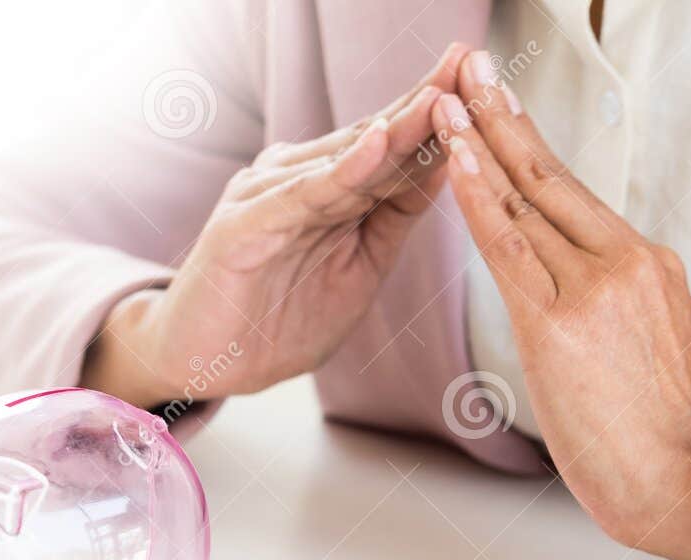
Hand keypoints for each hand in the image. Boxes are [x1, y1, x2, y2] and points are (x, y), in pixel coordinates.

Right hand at [83, 44, 467, 407]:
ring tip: (439, 96)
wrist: (206, 366)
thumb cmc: (277, 320)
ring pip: (343, 159)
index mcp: (328, 190)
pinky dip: (339, 171)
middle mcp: (296, 179)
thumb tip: (447, 167)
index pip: (392, 148)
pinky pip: (300, 196)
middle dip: (422, 102)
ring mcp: (268, 197)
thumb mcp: (358, 269)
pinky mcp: (243, 226)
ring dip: (394, 127)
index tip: (484, 84)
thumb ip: (393, 219)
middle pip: (373, 138)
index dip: (436, 118)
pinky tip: (375, 145)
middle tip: (468, 62)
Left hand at [434, 51, 690, 559]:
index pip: (576, 199)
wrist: (683, 487)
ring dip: (480, 144)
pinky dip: (478, 197)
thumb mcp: (677, 349)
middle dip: (505, 119)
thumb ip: (641, 306)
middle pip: (551, 180)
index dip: (532, 150)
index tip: (506, 110)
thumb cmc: (675, 435)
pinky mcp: (557, 325)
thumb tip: (621, 290)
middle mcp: (625, 264)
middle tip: (472, 70)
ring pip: (525, 203)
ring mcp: (592, 290)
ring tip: (449, 98)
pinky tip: (455, 159)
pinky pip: (508, 248)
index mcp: (651, 267)